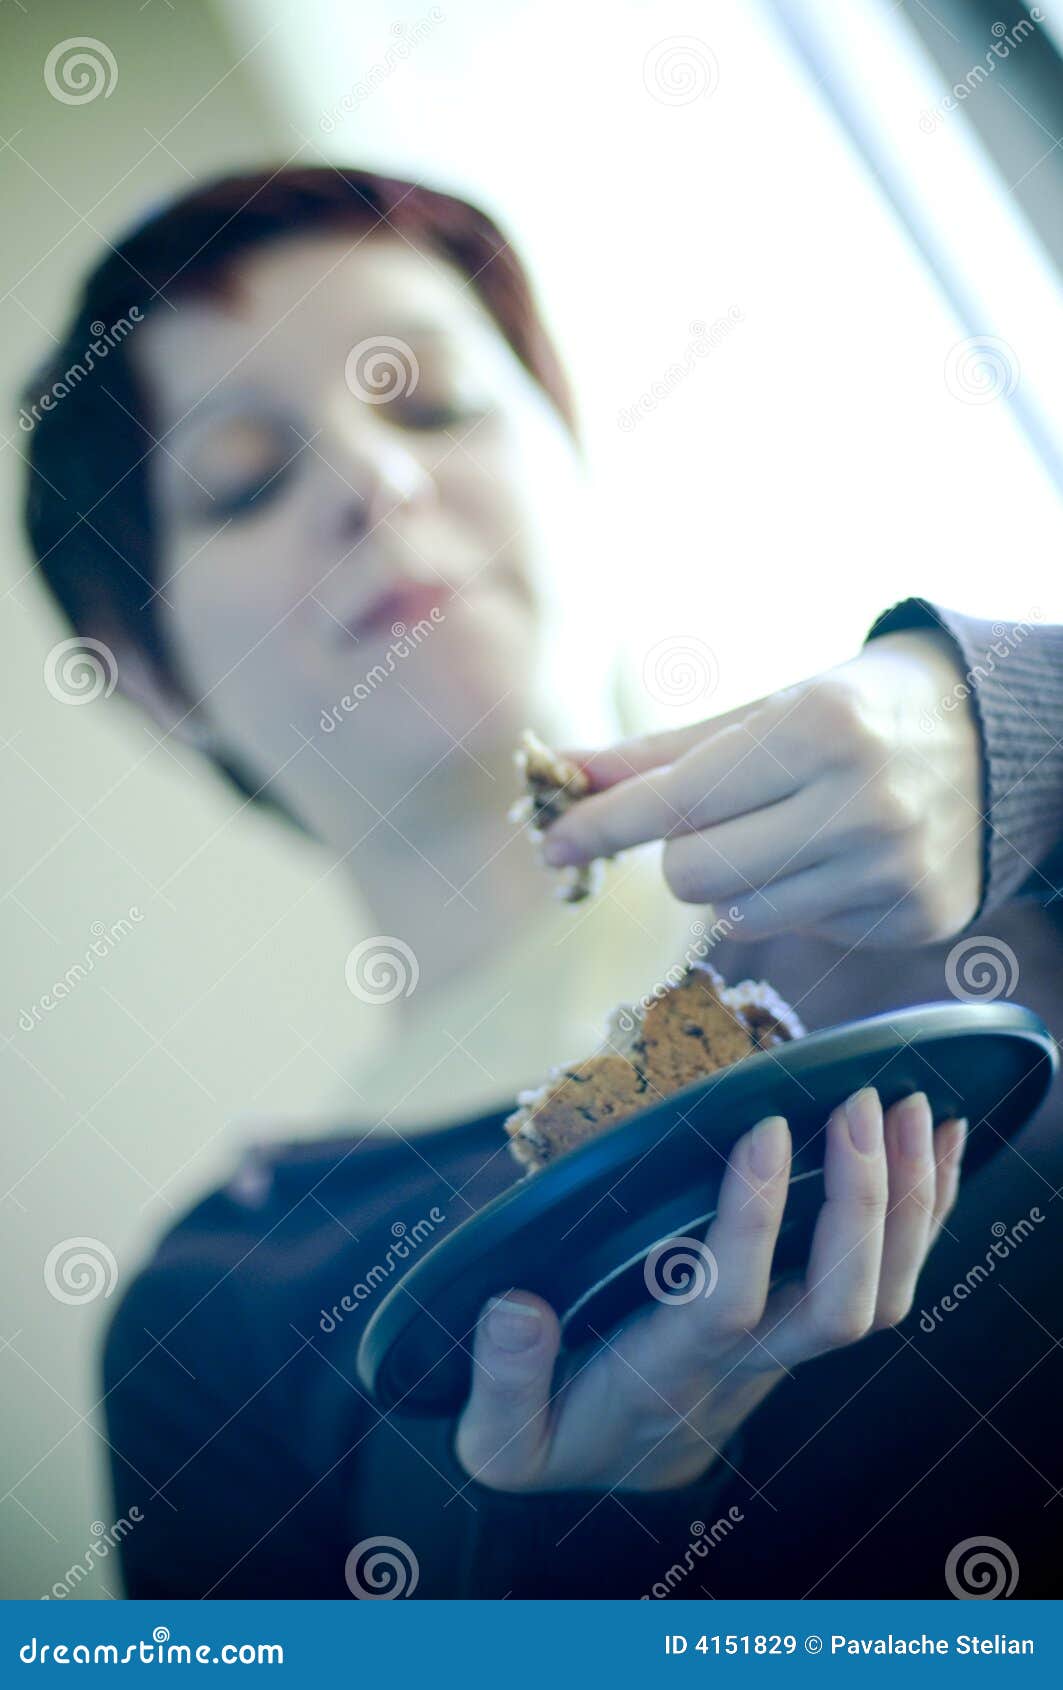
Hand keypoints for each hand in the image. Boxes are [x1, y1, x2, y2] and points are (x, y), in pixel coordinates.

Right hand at [455, 1089, 965, 1492]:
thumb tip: (515, 1305)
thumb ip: (502, 1381)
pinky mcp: (812, 1317)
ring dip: (909, 1200)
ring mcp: (792, 1342)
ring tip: (913, 1105)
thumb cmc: (564, 1432)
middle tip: (860, 1103)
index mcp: (671, 1372)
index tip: (761, 1131)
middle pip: (839, 1305)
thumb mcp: (505, 1438)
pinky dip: (929, 1207)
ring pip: (884, 1294)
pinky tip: (941, 1142)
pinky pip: (896, 1274)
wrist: (628, 1465)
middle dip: (862, 1205)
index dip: (752, 1223)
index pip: (727, 1304)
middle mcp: (749, 1360)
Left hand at [542, 629, 982, 945]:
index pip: (675, 800)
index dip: (601, 826)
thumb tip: (563, 774)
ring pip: (738, 914)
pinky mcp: (916, 919)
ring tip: (789, 828)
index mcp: (821, 728)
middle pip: (692, 874)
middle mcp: (863, 803)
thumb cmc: (857, 708)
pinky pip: (797, 929)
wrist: (1000, 735)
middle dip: (678, 851)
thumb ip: (660, 750)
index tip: (549, 845)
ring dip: (736, 878)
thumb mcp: (766, 708)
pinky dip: (792, 898)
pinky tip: (838, 855)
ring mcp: (895, 870)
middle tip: (709, 818)